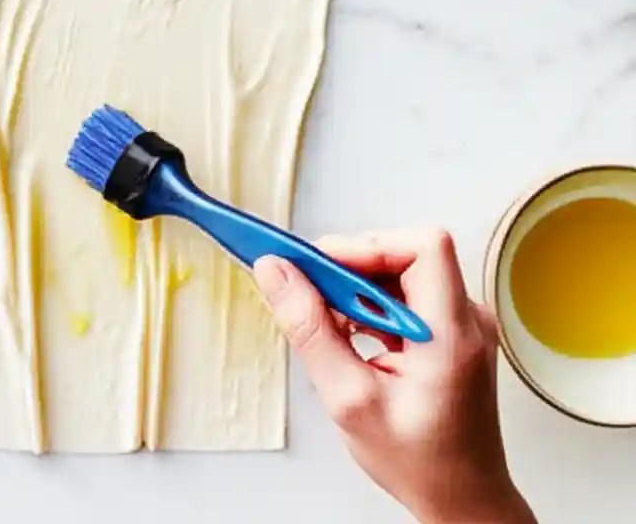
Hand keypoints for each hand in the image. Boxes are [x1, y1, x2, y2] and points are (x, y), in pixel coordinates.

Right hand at [251, 229, 534, 523]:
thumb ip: (309, 329)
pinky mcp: (451, 331)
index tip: (318, 266)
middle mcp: (466, 320)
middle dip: (351, 267)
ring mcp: (462, 324)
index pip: (422, 247)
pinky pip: (407, 295)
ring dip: (357, 288)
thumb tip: (277, 274)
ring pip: (403, 272)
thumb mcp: (348, 398)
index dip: (366, 246)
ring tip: (328, 323)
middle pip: (407, 254)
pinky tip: (349, 335)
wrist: (461, 497)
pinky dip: (370, 306)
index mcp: (451, 334)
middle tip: (309, 293)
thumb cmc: (418, 461)